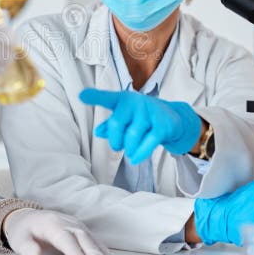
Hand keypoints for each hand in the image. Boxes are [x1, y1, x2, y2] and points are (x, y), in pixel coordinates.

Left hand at [3, 209, 119, 254]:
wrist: (27, 218)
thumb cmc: (23, 231)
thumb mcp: (18, 240)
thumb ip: (25, 247)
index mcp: (51, 224)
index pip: (65, 239)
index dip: (76, 253)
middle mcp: (66, 222)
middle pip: (82, 238)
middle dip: (94, 253)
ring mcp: (75, 224)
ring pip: (91, 238)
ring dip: (103, 252)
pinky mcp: (81, 229)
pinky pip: (94, 239)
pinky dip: (105, 250)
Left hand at [79, 88, 200, 163]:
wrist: (172, 117)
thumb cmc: (140, 117)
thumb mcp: (124, 118)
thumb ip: (110, 125)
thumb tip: (98, 131)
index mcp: (122, 99)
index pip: (107, 98)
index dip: (94, 97)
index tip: (81, 95)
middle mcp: (136, 102)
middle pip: (116, 124)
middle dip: (115, 140)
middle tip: (118, 146)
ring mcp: (150, 112)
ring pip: (132, 136)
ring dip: (128, 148)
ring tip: (129, 151)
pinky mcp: (163, 125)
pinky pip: (148, 143)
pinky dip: (140, 153)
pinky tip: (134, 159)